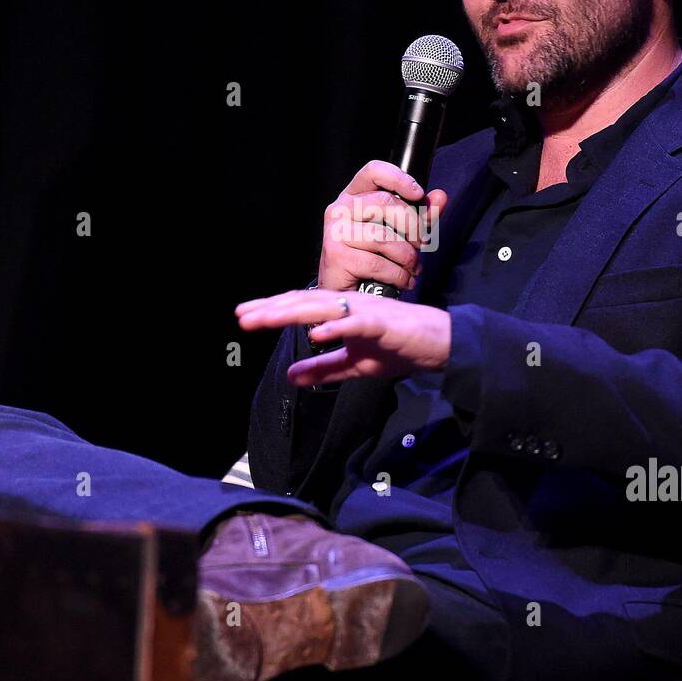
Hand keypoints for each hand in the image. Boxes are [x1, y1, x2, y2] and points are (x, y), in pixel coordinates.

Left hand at [236, 288, 451, 386]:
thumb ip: (323, 368)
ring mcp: (365, 310)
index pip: (298, 307)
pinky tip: (315, 333)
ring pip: (322, 308)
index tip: (245, 316)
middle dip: (271, 309)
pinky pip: (356, 323)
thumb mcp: (354, 364)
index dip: (271, 310)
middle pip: (303, 303)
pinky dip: (336, 327)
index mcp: (340, 311)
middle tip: (242, 316)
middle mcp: (349, 304)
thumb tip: (291, 377)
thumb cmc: (398, 347)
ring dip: (293, 312)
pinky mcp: (383, 323)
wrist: (439, 343)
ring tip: (267, 318)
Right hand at [317, 160, 447, 294]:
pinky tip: (404, 280)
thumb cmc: (374, 256)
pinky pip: (378, 262)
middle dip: (413, 226)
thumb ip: (421, 214)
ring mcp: (335, 231)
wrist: (348, 292)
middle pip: (385, 203)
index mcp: (353, 196)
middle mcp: (339, 209)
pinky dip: (398, 275)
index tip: (418, 194)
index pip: (373, 171)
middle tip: (422, 244)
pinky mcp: (336, 255)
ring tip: (413, 267)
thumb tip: (440, 197)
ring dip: (407, 256)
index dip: (399, 178)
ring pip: (383, 236)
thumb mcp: (401, 232)